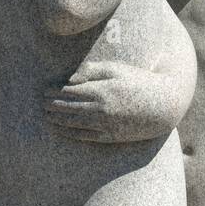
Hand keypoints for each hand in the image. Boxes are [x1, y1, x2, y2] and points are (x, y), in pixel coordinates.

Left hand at [44, 60, 171, 142]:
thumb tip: (70, 78)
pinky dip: (71, 133)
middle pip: (69, 107)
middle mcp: (100, 109)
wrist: (163, 105)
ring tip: (46, 116)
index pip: (70, 91)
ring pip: (74, 123)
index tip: (44, 90)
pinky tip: (61, 130)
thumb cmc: (140, 81)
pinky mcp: (111, 136)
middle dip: (52, 105)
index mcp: (101, 90)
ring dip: (58, 120)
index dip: (55, 91)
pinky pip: (85, 136)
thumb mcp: (117, 69)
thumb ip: (92, 71)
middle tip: (40, 103)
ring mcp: (105, 124)